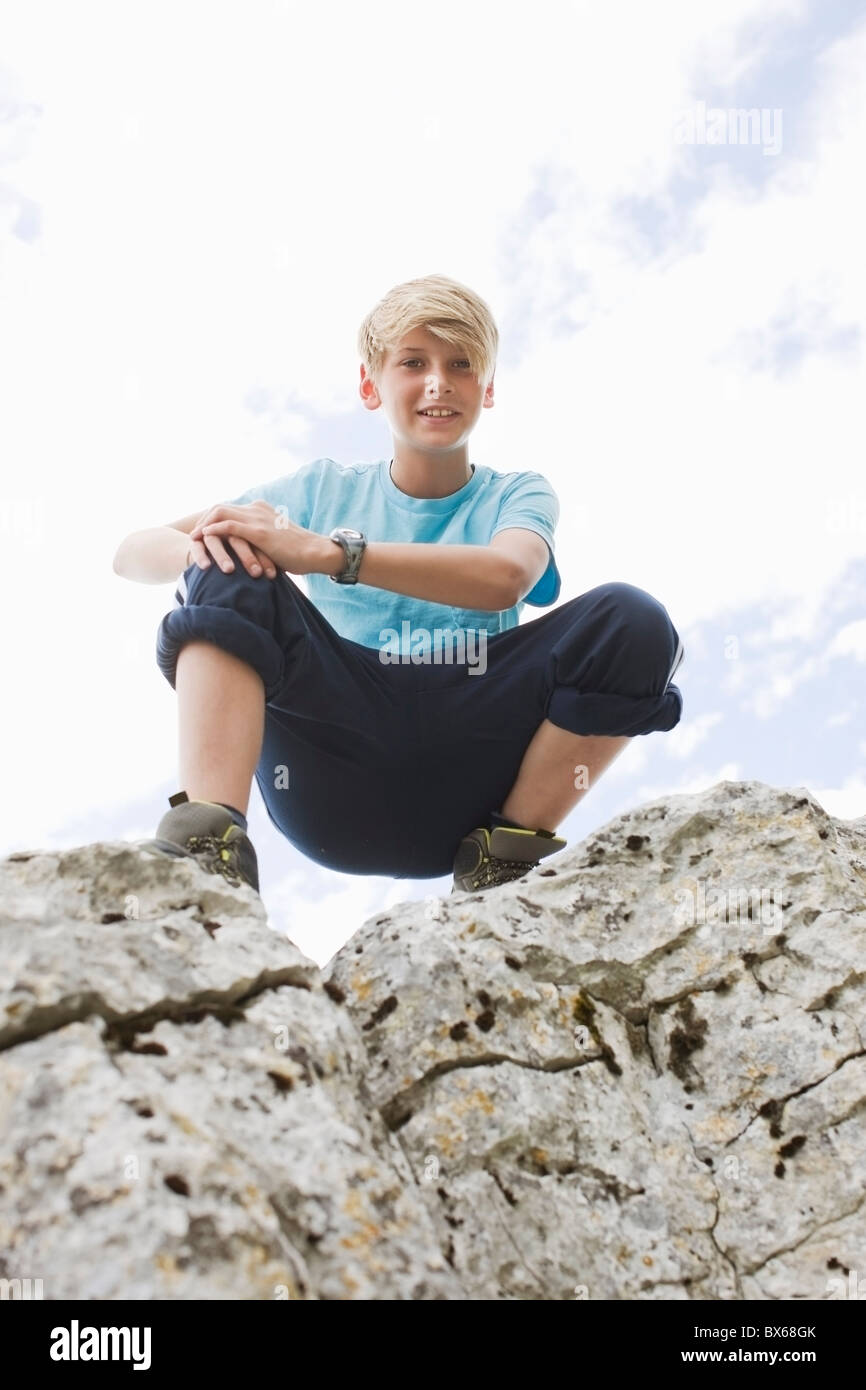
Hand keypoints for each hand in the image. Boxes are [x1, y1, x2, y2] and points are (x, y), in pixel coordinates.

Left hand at [190, 500, 329, 576]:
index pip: (228, 508)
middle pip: (220, 507)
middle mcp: (257, 509)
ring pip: (220, 513)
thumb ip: (260, 541)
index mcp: (261, 509)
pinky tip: (205, 539)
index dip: (212, 519)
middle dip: (203, 520)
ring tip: (195, 539)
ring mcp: (257, 518)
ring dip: (204, 525)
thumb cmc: (298, 553)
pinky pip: (229, 526)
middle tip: (194, 536)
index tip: (203, 532)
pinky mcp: (258, 532)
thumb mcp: (276, 541)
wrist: (315, 552)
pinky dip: (214, 531)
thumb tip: (249, 554)